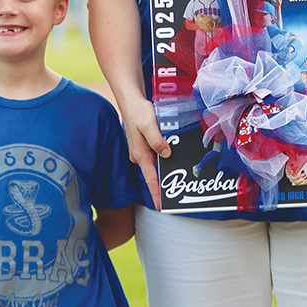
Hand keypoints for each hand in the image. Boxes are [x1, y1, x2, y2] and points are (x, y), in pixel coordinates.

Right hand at [118, 93, 170, 209]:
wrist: (130, 100)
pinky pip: (154, 155)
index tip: (160, 206)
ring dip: (164, 169)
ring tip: (176, 176)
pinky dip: (162, 158)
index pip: (150, 178)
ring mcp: (140, 150)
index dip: (155, 193)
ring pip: (154, 164)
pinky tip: (170, 156)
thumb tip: (167, 154)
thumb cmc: (138, 111)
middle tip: (175, 194)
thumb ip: (157, 141)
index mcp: (140, 154)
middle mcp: (139, 155)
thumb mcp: (149, 125)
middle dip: (163, 184)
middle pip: (153, 174)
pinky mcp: (143, 144)